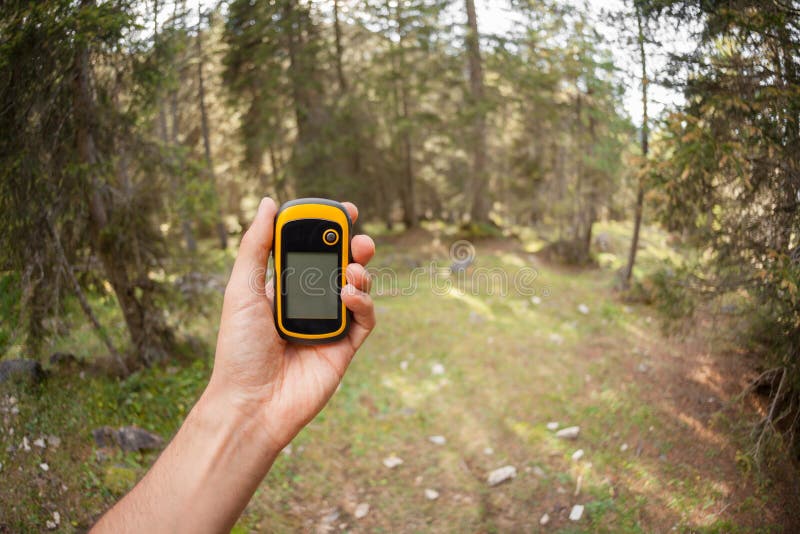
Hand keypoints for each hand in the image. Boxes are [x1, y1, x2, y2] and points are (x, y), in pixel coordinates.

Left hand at [205, 198, 375, 452]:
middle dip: (354, 248)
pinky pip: (365, 319)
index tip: (343, 211)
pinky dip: (363, 302)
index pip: (311, 250)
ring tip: (353, 270)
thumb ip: (256, 246)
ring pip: (358, 289)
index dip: (329, 229)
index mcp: (283, 288)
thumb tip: (267, 203)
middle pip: (341, 266)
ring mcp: (329, 325)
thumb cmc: (239, 350)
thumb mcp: (241, 290)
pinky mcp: (345, 348)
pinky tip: (350, 296)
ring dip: (361, 273)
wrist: (251, 404)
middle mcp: (309, 304)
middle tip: (360, 240)